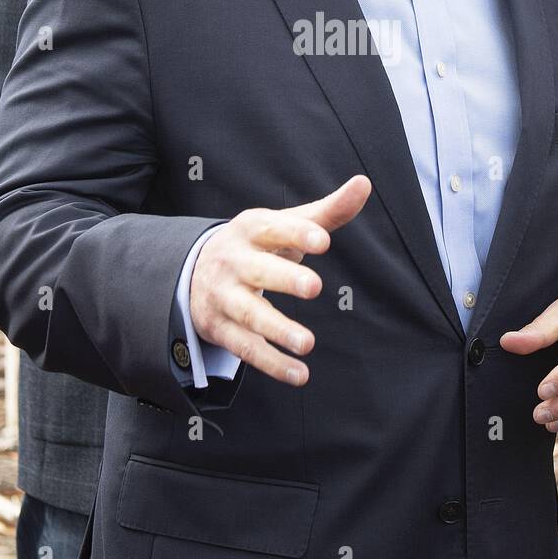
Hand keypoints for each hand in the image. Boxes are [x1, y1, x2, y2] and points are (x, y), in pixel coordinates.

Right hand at [189, 175, 371, 385]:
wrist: (194, 272)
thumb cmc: (257, 245)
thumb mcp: (284, 225)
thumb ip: (327, 211)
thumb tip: (364, 184)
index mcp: (251, 229)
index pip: (273, 228)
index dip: (297, 234)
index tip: (323, 241)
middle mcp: (234, 261)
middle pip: (258, 270)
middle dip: (284, 278)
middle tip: (315, 287)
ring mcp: (224, 296)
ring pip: (249, 314)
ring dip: (277, 329)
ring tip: (308, 343)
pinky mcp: (221, 328)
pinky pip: (246, 348)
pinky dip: (272, 363)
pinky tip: (299, 374)